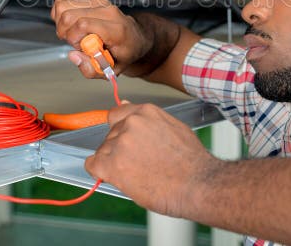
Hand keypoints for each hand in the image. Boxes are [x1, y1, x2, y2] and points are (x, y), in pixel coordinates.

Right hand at [51, 0, 153, 78]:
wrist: (135, 38)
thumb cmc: (124, 54)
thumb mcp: (111, 70)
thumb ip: (90, 69)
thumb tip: (73, 56)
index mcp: (116, 30)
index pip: (83, 24)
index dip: (72, 37)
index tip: (78, 47)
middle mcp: (108, 12)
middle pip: (69, 14)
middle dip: (64, 32)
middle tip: (75, 41)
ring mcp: (99, 2)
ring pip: (63, 5)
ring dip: (61, 22)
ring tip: (72, 32)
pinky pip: (64, 0)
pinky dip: (61, 14)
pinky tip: (71, 24)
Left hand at [85, 103, 216, 217]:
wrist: (197, 184)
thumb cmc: (191, 161)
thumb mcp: (174, 127)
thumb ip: (148, 119)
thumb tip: (126, 106)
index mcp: (146, 112)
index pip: (117, 114)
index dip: (120, 130)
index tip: (124, 140)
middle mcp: (131, 124)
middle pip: (111, 135)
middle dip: (120, 149)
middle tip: (139, 164)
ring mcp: (121, 144)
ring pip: (103, 151)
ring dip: (114, 162)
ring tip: (137, 174)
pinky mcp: (113, 165)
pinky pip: (93, 165)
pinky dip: (99, 172)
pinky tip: (115, 177)